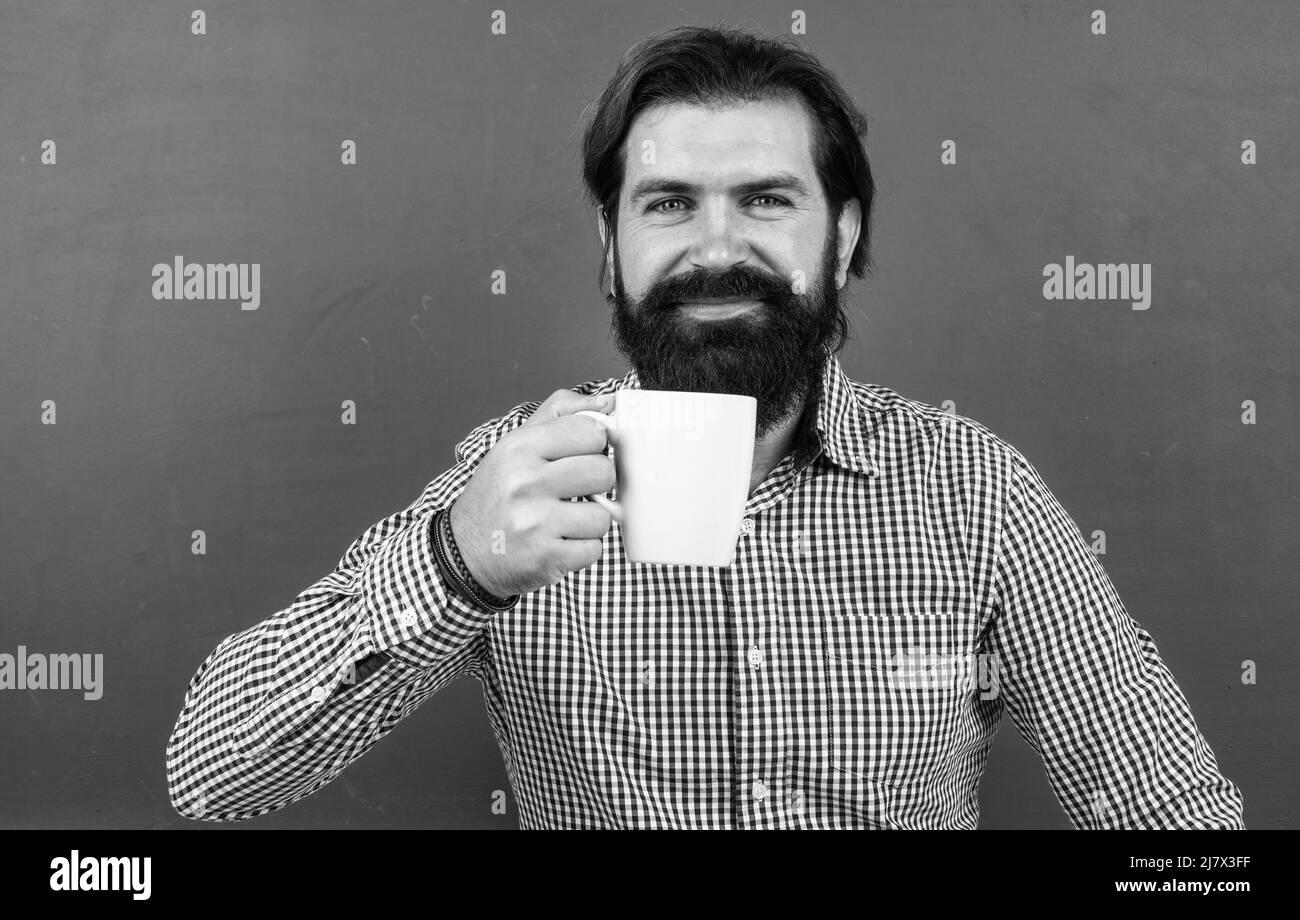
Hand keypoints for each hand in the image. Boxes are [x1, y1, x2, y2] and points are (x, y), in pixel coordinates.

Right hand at [448, 389, 616, 598]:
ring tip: (565, 521)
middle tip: (576, 491)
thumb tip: (607, 403)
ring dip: (590, 522)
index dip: (594, 445)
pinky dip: (582, 550)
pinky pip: (594, 549)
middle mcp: (525, 483)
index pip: (590, 431)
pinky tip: (559, 543)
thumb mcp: (515, 445)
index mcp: (519, 448)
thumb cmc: (497, 495)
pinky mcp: (545, 559)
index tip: (582, 456)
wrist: (463, 553)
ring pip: (603, 515)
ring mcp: (535, 523)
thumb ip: (560, 414)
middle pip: (603, 471)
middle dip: (597, 484)